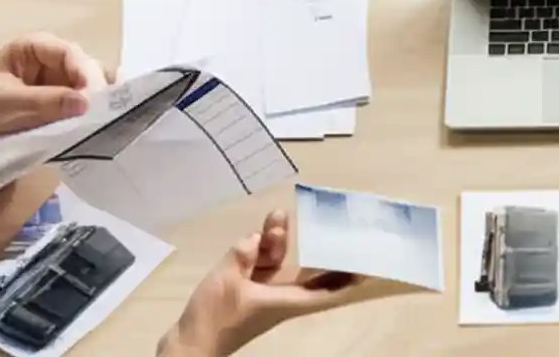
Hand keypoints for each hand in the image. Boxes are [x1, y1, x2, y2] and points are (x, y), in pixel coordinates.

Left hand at [0, 33, 112, 165]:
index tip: (92, 97)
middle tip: (105, 109)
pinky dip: (92, 112)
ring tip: (110, 116)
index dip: (85, 72)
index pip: (70, 54)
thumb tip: (85, 103)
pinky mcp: (59, 102)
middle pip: (86, 67)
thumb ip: (43, 100)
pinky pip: (82, 104)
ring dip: (100, 100)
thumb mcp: (3, 100)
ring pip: (90, 85)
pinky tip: (102, 122)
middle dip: (97, 86)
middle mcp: (52, 60)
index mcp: (36, 47)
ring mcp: (58, 81)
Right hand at [160, 210, 359, 356]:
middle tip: (335, 229)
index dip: (346, 280)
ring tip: (277, 215)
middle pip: (307, 273)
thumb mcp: (227, 280)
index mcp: (285, 301)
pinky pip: (262, 267)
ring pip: (280, 264)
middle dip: (318, 251)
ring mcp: (263, 295)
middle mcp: (280, 298)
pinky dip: (262, 250)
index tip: (367, 268)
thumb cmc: (216, 316)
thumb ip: (244, 254)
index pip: (325, 290)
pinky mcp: (246, 292)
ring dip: (278, 241)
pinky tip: (258, 231)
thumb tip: (256, 238)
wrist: (191, 344)